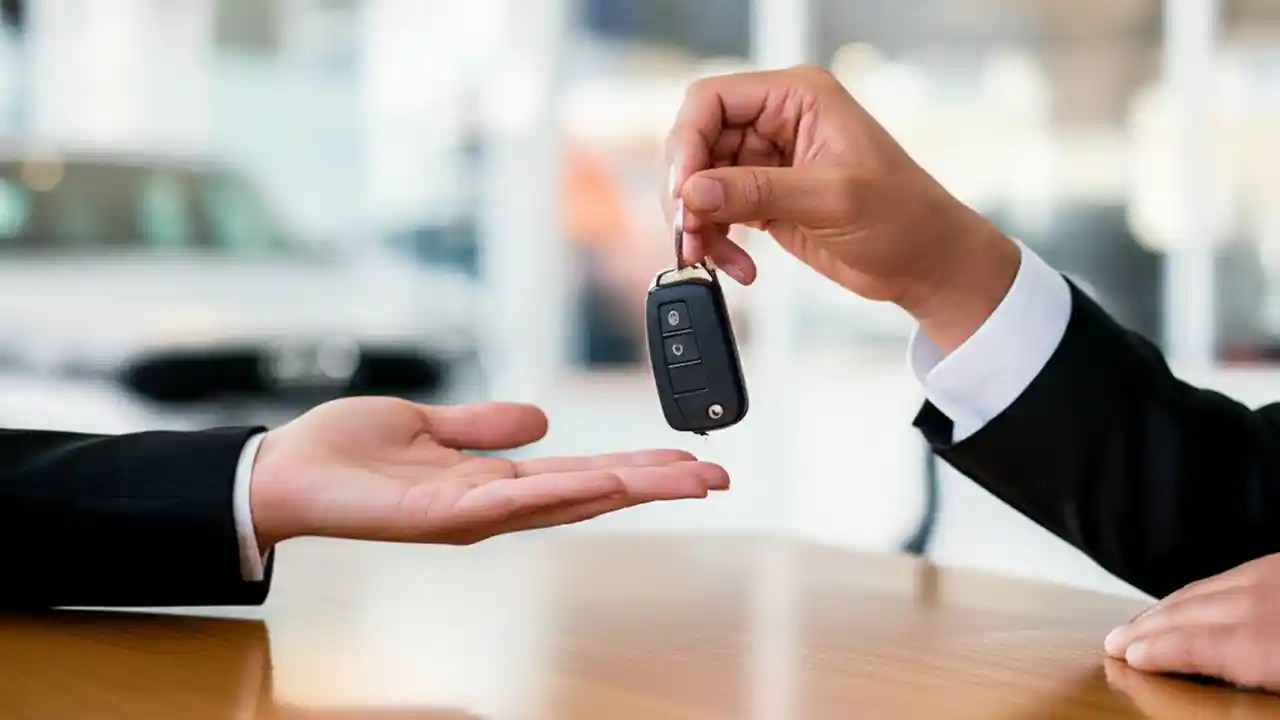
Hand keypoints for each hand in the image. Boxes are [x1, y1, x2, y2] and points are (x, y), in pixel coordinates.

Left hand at [249, 397, 727, 548]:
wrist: (282, 472)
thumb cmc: (345, 452)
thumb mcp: (427, 422)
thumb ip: (482, 424)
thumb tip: (540, 419)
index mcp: (492, 483)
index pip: (580, 473)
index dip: (636, 467)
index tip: (687, 460)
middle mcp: (491, 505)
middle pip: (589, 493)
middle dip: (654, 486)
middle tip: (718, 476)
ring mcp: (469, 515)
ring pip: (564, 502)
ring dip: (628, 490)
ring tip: (682, 478)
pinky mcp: (438, 515)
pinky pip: (509, 505)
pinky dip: (561, 494)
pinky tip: (604, 481)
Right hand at [665, 65, 1020, 351]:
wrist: (927, 263)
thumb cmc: (904, 217)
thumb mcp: (830, 199)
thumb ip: (757, 191)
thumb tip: (694, 190)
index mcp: (798, 97)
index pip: (713, 100)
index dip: (687, 142)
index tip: (684, 190)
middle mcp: (779, 121)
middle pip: (698, 142)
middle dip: (687, 191)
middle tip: (690, 232)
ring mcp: (769, 161)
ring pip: (702, 183)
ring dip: (697, 222)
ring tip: (708, 256)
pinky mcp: (766, 199)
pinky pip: (718, 212)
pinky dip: (716, 240)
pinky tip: (735, 264)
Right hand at [1103, 553, 1279, 690]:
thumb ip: (1248, 667)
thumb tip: (1198, 665)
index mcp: (1268, 645)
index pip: (1196, 646)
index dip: (1158, 651)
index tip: (1130, 657)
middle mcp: (1263, 605)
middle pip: (1189, 613)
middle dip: (1146, 628)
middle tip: (1115, 641)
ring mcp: (1273, 578)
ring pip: (1201, 590)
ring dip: (1163, 607)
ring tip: (1139, 621)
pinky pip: (1228, 574)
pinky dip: (1195, 589)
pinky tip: (1188, 597)